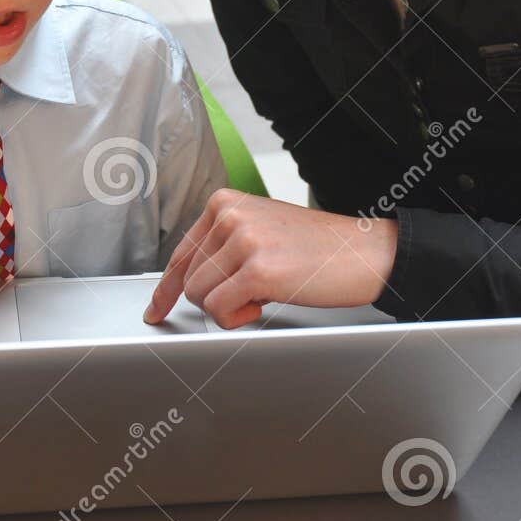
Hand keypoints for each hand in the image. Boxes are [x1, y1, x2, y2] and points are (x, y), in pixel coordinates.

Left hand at [143, 189, 398, 328]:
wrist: (364, 251)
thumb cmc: (318, 248)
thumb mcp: (262, 231)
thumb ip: (224, 246)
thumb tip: (187, 282)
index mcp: (226, 202)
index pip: (181, 252)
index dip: (165, 288)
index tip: (156, 308)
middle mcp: (230, 215)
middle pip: (187, 279)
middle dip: (214, 299)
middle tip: (250, 298)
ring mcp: (243, 240)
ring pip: (200, 295)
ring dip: (229, 309)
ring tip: (263, 296)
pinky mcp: (257, 269)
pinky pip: (219, 310)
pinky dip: (237, 318)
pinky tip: (263, 304)